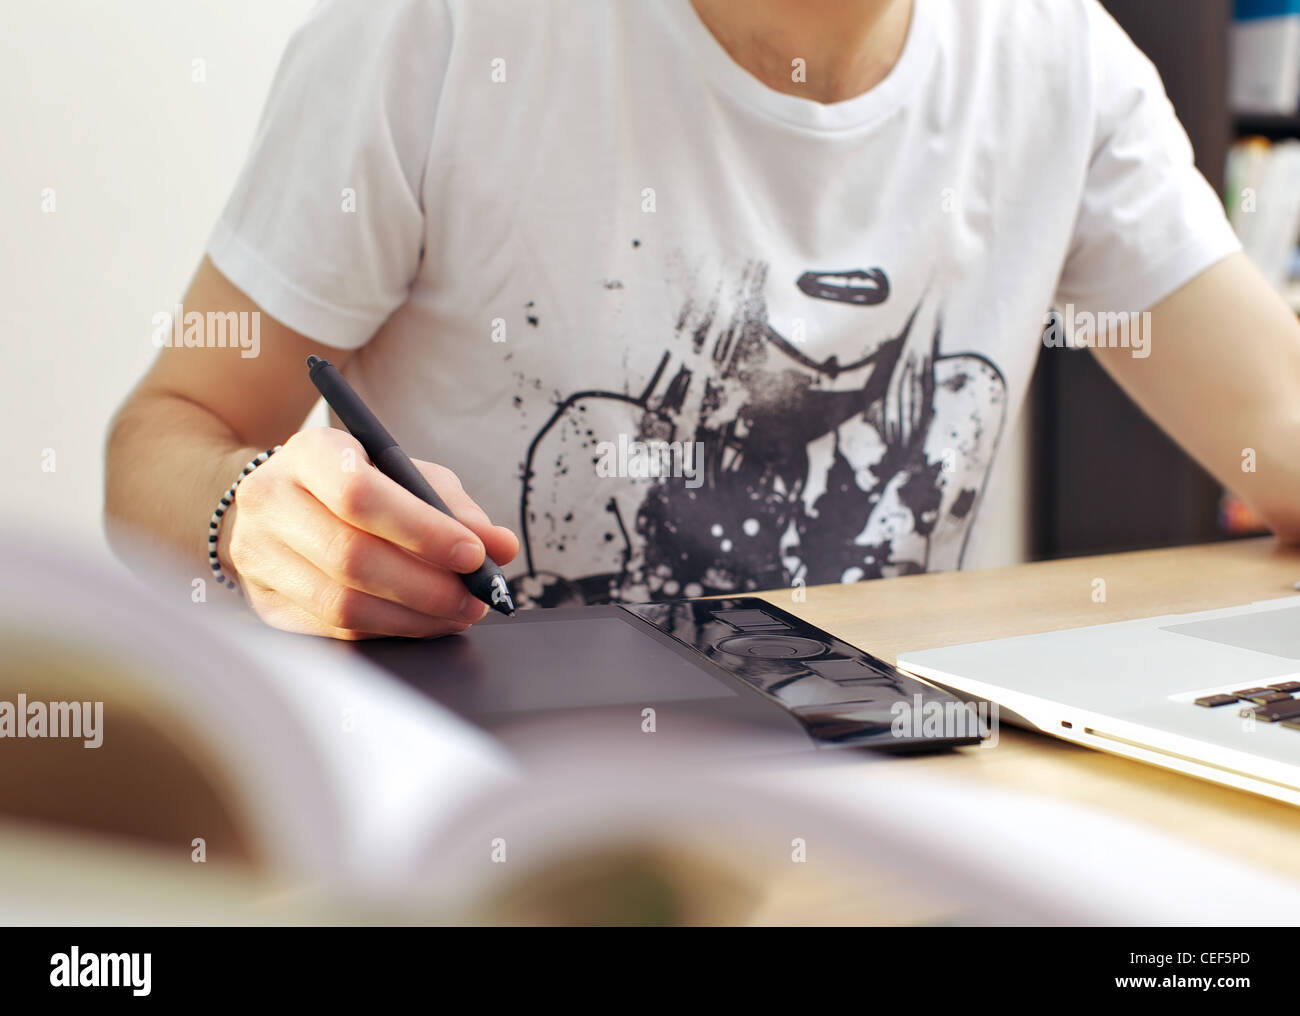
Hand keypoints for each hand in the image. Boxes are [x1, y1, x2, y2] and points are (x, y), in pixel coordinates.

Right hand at [218, 427, 518, 638]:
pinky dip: (390, 630)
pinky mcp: (265, 604)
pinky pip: (335, 631)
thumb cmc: (353, 482)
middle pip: (351, 557)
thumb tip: (501, 546)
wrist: (278, 500)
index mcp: (309, 453)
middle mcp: (272, 501)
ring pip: (342, 604)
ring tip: (458, 613)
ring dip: (414, 617)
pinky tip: (424, 622)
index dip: (423, 531)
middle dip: (427, 585)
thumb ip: (452, 506)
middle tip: (475, 597)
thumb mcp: (403, 473)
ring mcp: (259, 557)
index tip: (474, 555)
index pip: (360, 496)